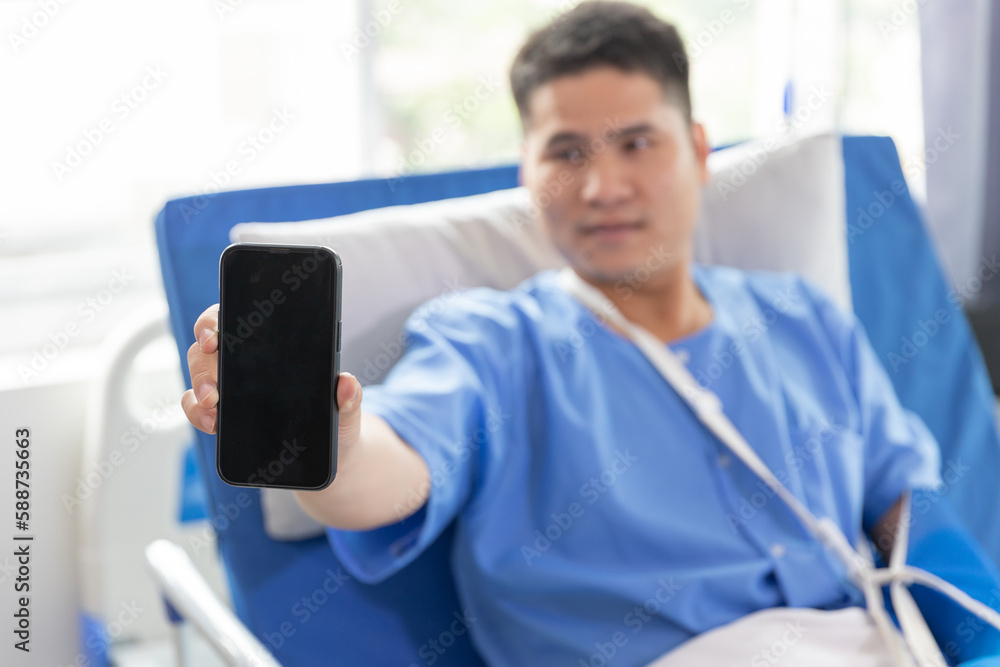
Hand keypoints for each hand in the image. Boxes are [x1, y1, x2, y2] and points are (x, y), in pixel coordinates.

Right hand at [179, 304, 364, 446]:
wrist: (331, 450)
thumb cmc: (336, 418)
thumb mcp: (347, 408)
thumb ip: (349, 397)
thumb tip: (347, 383)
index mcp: (271, 344)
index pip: (232, 318)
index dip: (214, 321)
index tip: (213, 336)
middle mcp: (243, 360)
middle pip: (207, 349)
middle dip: (204, 365)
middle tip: (214, 389)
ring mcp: (229, 386)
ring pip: (199, 375)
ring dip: (198, 389)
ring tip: (212, 407)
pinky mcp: (222, 413)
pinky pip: (197, 406)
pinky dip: (197, 413)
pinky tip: (211, 423)